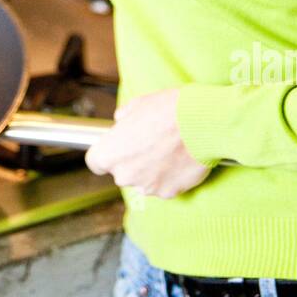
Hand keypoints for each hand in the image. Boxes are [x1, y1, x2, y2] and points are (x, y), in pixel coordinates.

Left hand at [84, 88, 210, 198]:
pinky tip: (179, 159)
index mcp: (110, 152)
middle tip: (150, 143)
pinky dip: (170, 177)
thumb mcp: (138, 104)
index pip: (95, 162)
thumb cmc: (168, 110)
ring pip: (143, 180)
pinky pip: (164, 186)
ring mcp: (147, 187)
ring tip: (168, 149)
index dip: (104, 154)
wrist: (201, 123)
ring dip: (151, 170)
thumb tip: (121, 120)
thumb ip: (124, 116)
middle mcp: (124, 175)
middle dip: (132, 160)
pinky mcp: (168, 193)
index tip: (114, 148)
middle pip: (121, 172)